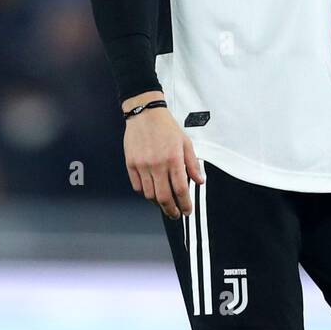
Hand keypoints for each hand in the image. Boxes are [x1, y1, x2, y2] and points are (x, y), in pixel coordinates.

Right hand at [122, 92, 203, 217]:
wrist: (144, 114)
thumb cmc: (167, 128)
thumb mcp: (185, 142)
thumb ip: (192, 164)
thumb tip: (199, 181)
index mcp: (173, 159)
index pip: (181, 189)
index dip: (185, 204)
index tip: (187, 211)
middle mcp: (157, 164)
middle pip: (164, 197)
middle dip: (171, 210)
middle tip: (176, 215)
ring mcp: (142, 165)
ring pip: (149, 194)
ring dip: (158, 204)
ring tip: (165, 205)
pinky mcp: (131, 164)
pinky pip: (137, 186)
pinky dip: (145, 194)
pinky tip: (152, 194)